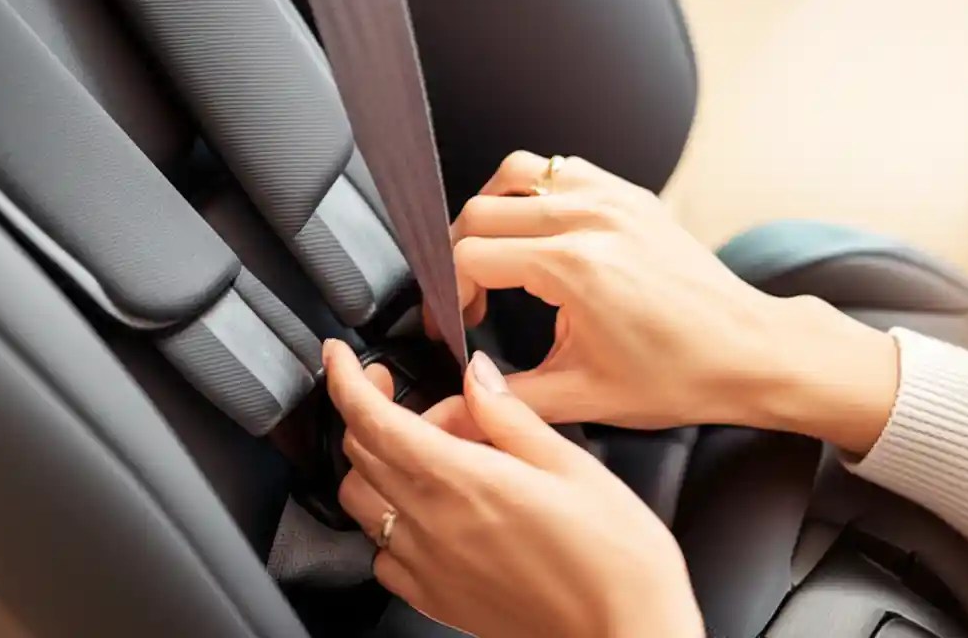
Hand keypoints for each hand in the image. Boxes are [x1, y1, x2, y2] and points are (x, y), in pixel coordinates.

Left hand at [324, 340, 703, 637]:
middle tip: (405, 395)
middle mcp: (432, 523)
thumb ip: (510, 416)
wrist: (627, 635)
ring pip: (362, 503)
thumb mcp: (572, 465)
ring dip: (376, 467)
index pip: (372, 420)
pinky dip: (390, 523)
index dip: (346, 380)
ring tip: (424, 454)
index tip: (340, 357)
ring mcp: (428, 566)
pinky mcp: (435, 599)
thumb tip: (477, 375)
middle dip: (368, 412)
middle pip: (360, 455)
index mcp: (463, 480)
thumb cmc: (614, 556)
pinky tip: (433, 513)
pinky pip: (383, 554)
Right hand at [444, 152, 898, 453]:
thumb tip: (454, 401)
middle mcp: (591, 219)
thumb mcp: (582, 398)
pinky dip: (535, 193)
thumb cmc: (680, 376)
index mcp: (574, 266)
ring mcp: (614, 198)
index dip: (448, 297)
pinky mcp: (632, 195)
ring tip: (498, 257)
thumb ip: (506, 398)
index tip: (457, 326)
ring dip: (493, 212)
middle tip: (474, 301)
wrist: (749, 352)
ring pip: (515, 173)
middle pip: (481, 212)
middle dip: (461, 256)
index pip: (470, 256)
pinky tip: (541, 237)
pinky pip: (560, 168)